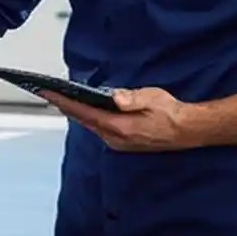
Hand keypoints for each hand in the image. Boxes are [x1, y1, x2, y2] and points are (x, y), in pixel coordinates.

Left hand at [42, 87, 200, 151]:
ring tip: (61, 98)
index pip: (84, 113)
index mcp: (120, 127)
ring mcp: (118, 142)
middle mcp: (115, 138)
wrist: (187, 130)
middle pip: (83, 120)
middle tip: (49, 93)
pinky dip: (88, 118)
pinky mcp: (122, 142)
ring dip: (76, 112)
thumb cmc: (170, 113)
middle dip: (65, 106)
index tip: (49, 93)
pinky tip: (84, 109)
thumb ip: (131, 98)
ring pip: (90, 125)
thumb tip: (115, 98)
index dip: (64, 102)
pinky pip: (98, 129)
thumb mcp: (152, 99)